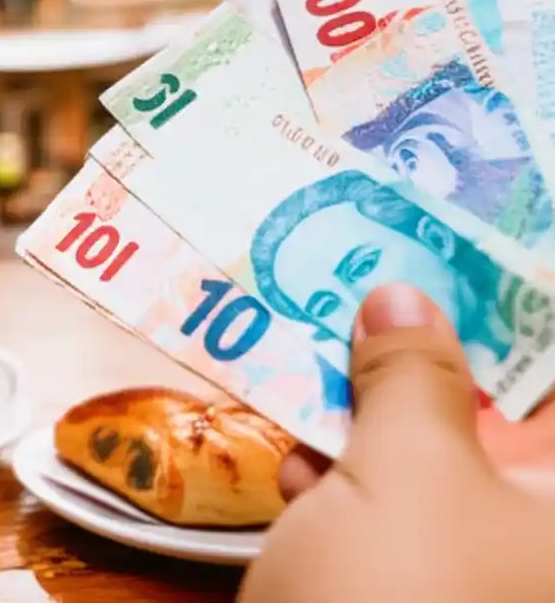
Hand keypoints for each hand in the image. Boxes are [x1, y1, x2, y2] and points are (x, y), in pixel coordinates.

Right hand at [239, 283, 554, 601]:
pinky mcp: (402, 586)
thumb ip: (411, 373)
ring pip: (427, 460)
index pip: (548, 382)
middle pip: (488, 416)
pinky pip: (384, 510)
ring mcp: (468, 563)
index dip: (503, 315)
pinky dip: (342, 484)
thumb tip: (400, 299)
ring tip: (310, 388)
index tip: (442, 262)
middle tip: (362, 300)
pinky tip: (302, 483)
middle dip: (422, 358)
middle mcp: (529, 532)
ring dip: (366, 421)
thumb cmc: (396, 590)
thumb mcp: (409, 469)